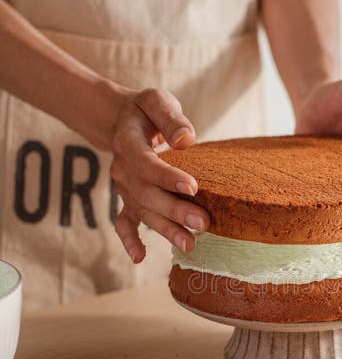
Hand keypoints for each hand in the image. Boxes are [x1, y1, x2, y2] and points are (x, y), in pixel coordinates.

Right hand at [110, 88, 209, 261]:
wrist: (123, 121)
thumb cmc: (147, 111)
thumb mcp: (156, 101)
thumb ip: (171, 118)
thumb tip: (186, 141)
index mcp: (127, 142)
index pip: (146, 163)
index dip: (167, 177)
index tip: (193, 187)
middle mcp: (122, 169)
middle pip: (146, 194)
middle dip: (174, 210)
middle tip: (203, 223)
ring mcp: (124, 188)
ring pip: (142, 212)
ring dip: (166, 229)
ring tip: (190, 245)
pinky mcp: (128, 199)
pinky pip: (123, 223)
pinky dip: (129, 240)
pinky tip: (139, 258)